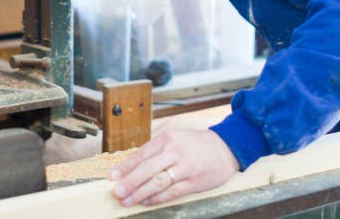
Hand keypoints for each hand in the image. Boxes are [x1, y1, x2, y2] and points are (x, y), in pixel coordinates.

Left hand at [110, 129, 239, 206]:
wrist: (226, 147)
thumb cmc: (196, 144)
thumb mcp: (175, 138)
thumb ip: (157, 150)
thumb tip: (133, 166)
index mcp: (167, 138)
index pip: (142, 154)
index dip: (126, 167)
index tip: (112, 177)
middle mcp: (175, 151)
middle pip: (147, 169)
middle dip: (129, 182)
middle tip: (116, 192)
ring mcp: (185, 167)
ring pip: (158, 182)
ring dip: (140, 193)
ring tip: (127, 201)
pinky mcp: (194, 181)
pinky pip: (173, 192)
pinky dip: (158, 198)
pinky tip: (147, 201)